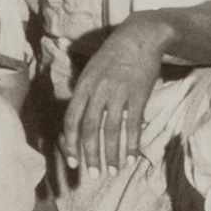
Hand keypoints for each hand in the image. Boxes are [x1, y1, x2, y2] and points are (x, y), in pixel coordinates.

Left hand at [59, 15, 170, 180]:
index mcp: (83, 86)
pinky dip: (131, 144)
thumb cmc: (114, 56)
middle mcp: (98, 91)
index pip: (71, 120)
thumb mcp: (91, 70)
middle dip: (90, 155)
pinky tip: (130, 157)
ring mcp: (118, 93)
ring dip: (110, 154)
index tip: (73, 162)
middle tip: (93, 174)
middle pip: (89, 129)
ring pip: (111, 131)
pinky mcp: (138, 95)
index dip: (71, 144)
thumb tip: (78, 119)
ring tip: (112, 171)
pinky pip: (132, 125)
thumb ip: (84, 94)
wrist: (140, 36)